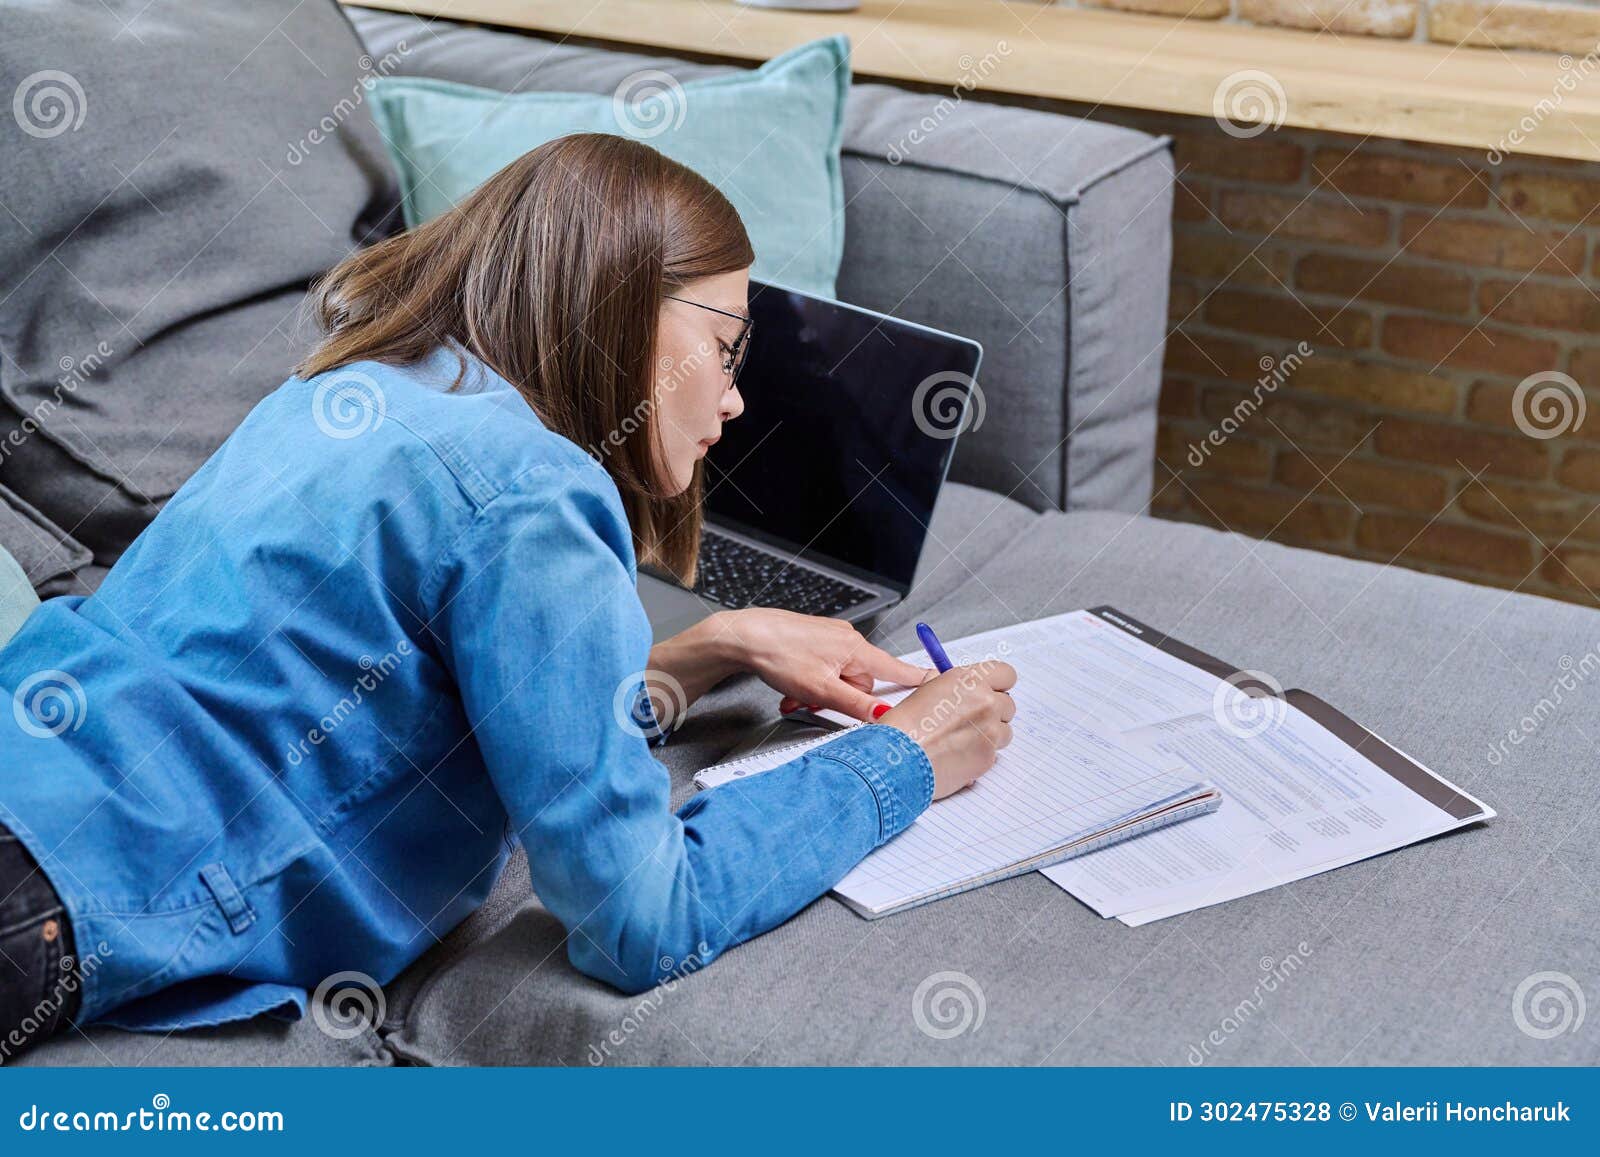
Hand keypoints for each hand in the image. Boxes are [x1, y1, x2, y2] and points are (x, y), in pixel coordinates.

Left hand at [713, 608, 930, 720]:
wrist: (744, 636)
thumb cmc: (779, 653)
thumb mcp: (822, 689)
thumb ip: (857, 704)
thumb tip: (885, 714)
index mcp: (856, 650)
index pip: (897, 669)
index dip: (919, 679)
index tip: (941, 682)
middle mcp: (847, 641)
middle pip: (862, 682)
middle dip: (841, 698)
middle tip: (817, 703)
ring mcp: (830, 640)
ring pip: (839, 678)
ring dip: (821, 694)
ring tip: (798, 697)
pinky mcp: (814, 642)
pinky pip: (823, 670)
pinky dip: (811, 684)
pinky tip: (793, 690)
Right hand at [879, 660, 1016, 798]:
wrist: (897, 761)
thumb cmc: (903, 729)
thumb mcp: (924, 692)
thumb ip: (950, 686)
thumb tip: (961, 686)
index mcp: (968, 680)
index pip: (1005, 673)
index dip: (998, 684)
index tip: (991, 691)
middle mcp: (984, 701)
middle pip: (1008, 703)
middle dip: (993, 712)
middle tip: (971, 721)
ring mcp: (990, 730)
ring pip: (1004, 730)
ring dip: (989, 735)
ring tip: (960, 741)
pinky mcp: (989, 757)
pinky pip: (994, 753)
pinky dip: (980, 755)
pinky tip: (957, 756)